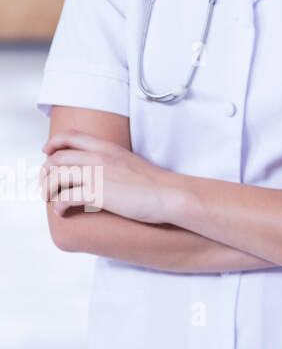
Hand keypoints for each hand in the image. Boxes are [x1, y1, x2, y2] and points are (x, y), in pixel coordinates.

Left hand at [42, 130, 178, 223]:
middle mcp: (99, 157)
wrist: (169, 195)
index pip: (71, 136)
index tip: (46, 152)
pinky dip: (58, 206)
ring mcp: (97, 175)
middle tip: (46, 185)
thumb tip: (100, 172)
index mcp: (108, 148)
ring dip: (47, 189)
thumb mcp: (130, 163)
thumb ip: (112, 162)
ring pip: (56, 177)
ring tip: (50, 199)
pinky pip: (64, 197)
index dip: (53, 143)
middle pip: (57, 158)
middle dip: (45, 172)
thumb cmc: (154, 183)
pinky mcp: (97, 194)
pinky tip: (62, 212)